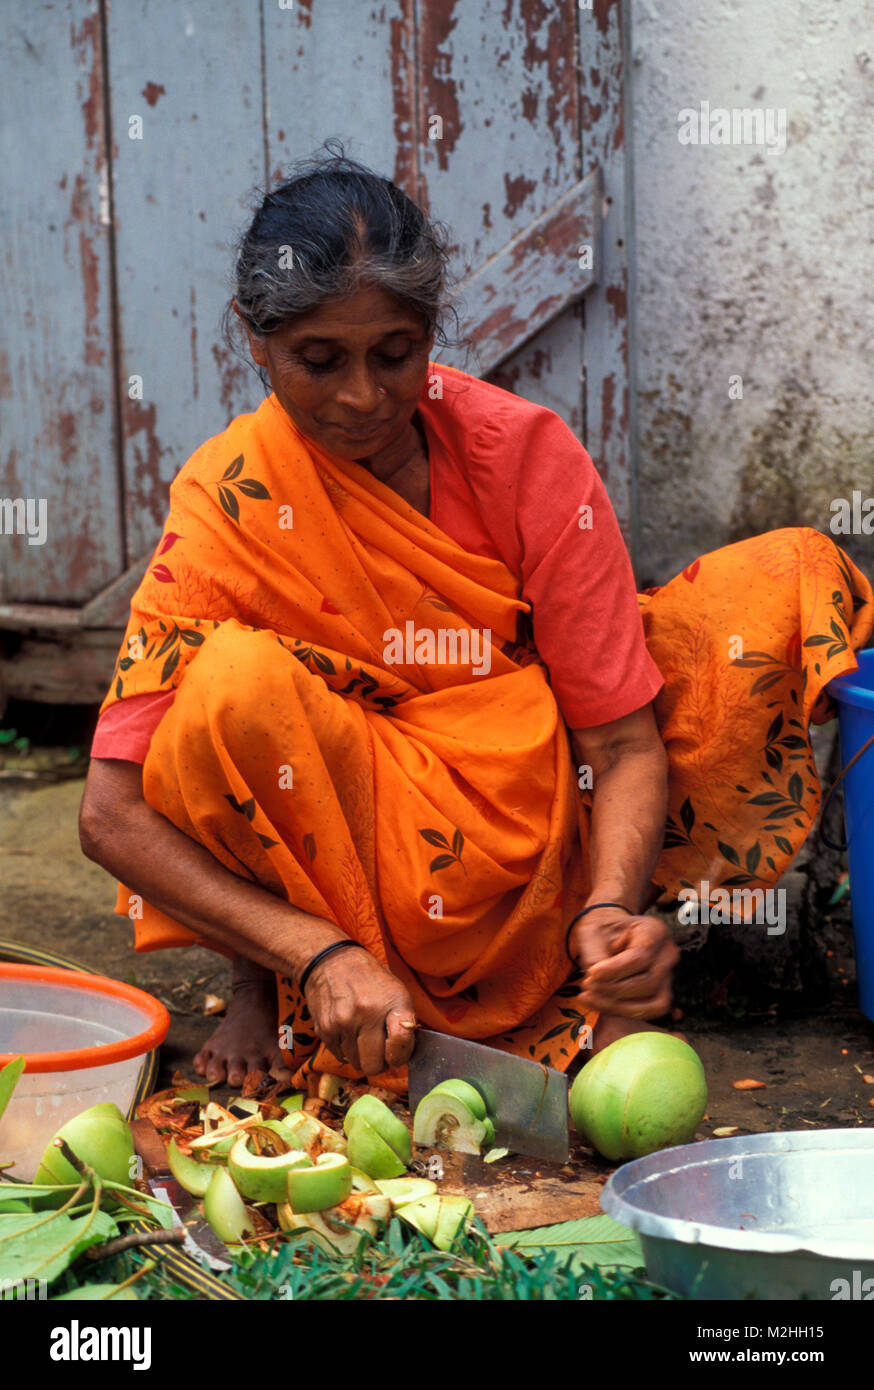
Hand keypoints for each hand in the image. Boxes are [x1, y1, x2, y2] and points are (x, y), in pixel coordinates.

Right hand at [302, 948, 416, 1075]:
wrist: (331, 961)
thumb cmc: (369, 978)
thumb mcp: (396, 991)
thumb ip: (404, 1023)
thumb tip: (405, 1055)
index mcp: (392, 1002)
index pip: (401, 1042)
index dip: (400, 1055)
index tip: (396, 1052)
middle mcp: (367, 1013)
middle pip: (374, 1066)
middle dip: (378, 1062)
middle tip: (378, 1049)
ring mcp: (343, 1022)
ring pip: (356, 1064)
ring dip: (360, 1055)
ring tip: (361, 1033)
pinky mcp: (325, 1029)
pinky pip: (340, 1057)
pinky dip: (346, 1050)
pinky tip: (348, 1031)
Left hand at [569, 909, 678, 1018]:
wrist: (612, 933)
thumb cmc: (603, 929)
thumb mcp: (592, 931)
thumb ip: (594, 953)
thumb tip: (596, 980)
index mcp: (655, 930)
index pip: (642, 956)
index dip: (616, 970)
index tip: (591, 974)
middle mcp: (668, 954)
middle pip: (649, 982)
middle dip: (614, 989)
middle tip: (587, 985)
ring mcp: (669, 975)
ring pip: (654, 1002)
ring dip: (619, 1005)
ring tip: (590, 996)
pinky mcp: (663, 993)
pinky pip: (650, 1010)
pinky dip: (624, 1011)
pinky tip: (600, 1004)